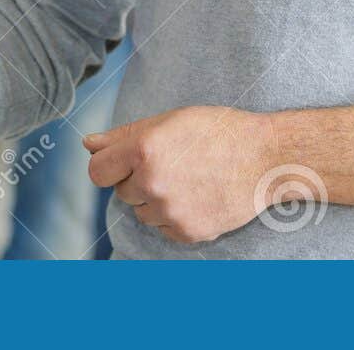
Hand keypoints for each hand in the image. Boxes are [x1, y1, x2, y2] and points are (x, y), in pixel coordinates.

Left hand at [84, 105, 278, 244]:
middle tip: (173, 164)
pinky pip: (164, 228)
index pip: (97, 171)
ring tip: (189, 179)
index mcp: (144, 150)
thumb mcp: (170, 120)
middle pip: (121, 192)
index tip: (123, 162)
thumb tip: (87, 143)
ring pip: (142, 212)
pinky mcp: (187, 232)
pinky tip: (199, 196)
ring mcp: (170, 211)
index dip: (109, 165)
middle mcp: (152, 183)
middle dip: (138, 180)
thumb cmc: (218, 131)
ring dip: (156, 200)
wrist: (265, 158)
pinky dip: (175, 216)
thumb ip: (124, 135)